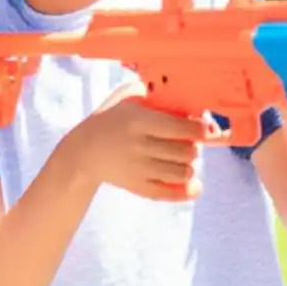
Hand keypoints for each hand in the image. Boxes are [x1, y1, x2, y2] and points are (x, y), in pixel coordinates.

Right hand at [67, 80, 226, 201]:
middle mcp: (140, 146)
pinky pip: (169, 193)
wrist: (83, 151)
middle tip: (187, 143)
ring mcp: (138, 169)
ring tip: (182, 159)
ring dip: (189, 166)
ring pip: (182, 173)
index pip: (183, 129)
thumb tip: (187, 102)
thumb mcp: (125, 99)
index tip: (203, 128)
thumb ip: (153, 92)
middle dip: (193, 147)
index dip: (200, 130)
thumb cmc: (110, 120)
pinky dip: (186, 191)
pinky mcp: (137, 186)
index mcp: (140, 121)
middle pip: (187, 152)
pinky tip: (193, 185)